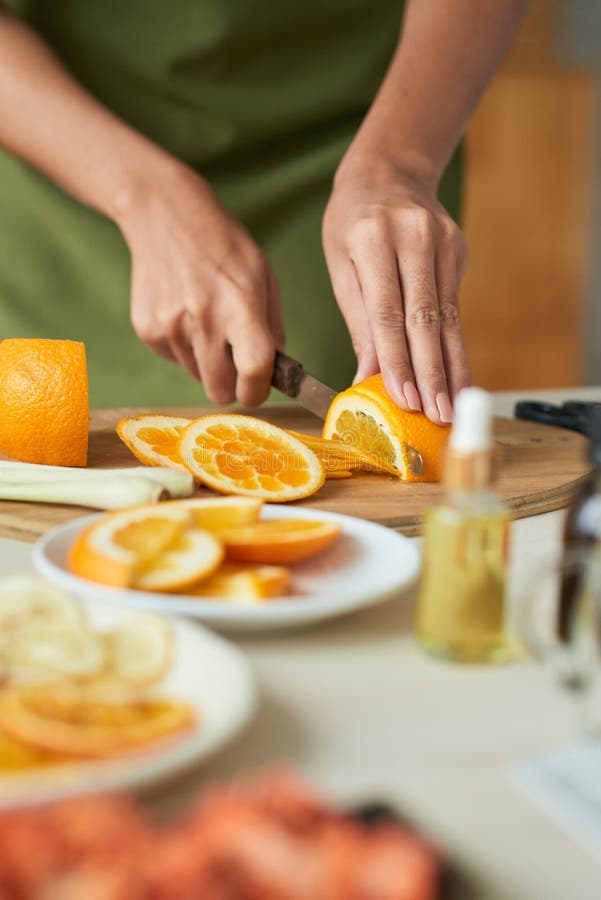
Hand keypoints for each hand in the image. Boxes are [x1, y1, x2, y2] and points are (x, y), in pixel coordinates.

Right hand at [120, 163, 283, 405]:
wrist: (163, 214)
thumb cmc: (223, 245)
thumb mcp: (263, 276)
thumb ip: (272, 327)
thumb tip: (275, 372)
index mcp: (239, 306)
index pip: (253, 371)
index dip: (258, 390)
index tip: (259, 388)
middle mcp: (202, 321)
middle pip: (219, 392)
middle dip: (232, 386)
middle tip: (237, 365)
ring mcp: (169, 327)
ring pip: (197, 377)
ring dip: (208, 363)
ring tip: (208, 321)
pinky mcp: (147, 330)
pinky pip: (176, 360)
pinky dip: (186, 348)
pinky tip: (186, 312)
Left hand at [322, 160, 469, 423]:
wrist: (389, 170)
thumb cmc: (351, 223)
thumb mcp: (340, 264)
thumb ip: (358, 321)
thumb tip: (367, 378)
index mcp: (374, 239)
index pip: (388, 311)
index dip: (398, 359)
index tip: (404, 398)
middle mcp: (415, 239)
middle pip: (426, 318)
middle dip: (432, 373)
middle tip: (436, 415)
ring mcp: (444, 243)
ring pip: (449, 317)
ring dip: (452, 368)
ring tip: (453, 408)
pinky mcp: (459, 252)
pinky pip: (456, 308)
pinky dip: (455, 346)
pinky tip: (457, 378)